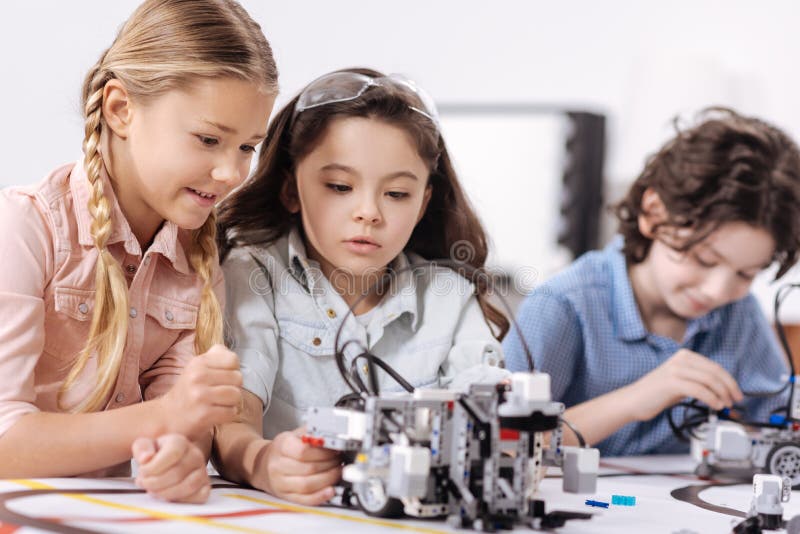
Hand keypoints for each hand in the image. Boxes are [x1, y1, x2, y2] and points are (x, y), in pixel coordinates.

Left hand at [133, 434, 209, 502]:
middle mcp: (195, 455)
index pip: (173, 453)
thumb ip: (142, 449)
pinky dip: (182, 500)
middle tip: (145, 483)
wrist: (168, 462)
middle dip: (156, 483)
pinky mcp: (205, 486)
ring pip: (189, 486)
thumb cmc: (156, 455)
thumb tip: (146, 458)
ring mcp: (202, 471)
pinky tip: (168, 496)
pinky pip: (199, 496)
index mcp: (180, 442)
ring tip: (154, 491)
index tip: (143, 472)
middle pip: (178, 473)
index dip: (155, 466)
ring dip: (167, 493)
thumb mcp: (144, 446)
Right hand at [158, 344, 242, 439]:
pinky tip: (217, 414)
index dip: (233, 370)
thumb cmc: (188, 391)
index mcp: (198, 363)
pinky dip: (228, 415)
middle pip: (238, 378)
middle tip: (221, 394)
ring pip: (236, 395)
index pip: (232, 359)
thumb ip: (215, 356)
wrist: (166, 417)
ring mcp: (201, 396)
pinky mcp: (204, 414)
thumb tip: (228, 350)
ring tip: (220, 404)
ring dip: (232, 403)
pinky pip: (231, 412)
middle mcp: (198, 376)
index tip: (223, 378)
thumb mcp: (196, 368)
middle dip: (234, 387)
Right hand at [253, 427, 341, 504]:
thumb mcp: (293, 434)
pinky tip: (331, 490)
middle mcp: (278, 466)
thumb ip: (311, 433)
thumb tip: (331, 432)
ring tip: (338, 472)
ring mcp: (280, 483)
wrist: (262, 464)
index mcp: (281, 446)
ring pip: (307, 485)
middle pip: (309, 468)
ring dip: (328, 479)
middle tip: (340, 460)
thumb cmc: (282, 449)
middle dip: (330, 464)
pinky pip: (304, 499)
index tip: (335, 449)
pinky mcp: (285, 496)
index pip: (304, 451)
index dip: (324, 452)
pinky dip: (320, 496)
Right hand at [625, 348, 743, 420]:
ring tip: (725, 405)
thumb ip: (697, 380)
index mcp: (684, 356)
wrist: (633, 400)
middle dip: (729, 388)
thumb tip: (722, 390)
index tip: (736, 393)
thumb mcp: (680, 382)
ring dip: (722, 394)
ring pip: (709, 380)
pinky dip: (711, 399)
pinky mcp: (672, 382)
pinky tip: (715, 406)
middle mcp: (680, 359)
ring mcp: (675, 369)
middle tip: (735, 400)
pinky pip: (699, 390)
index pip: (715, 366)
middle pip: (715, 372)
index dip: (729, 381)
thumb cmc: (656, 394)